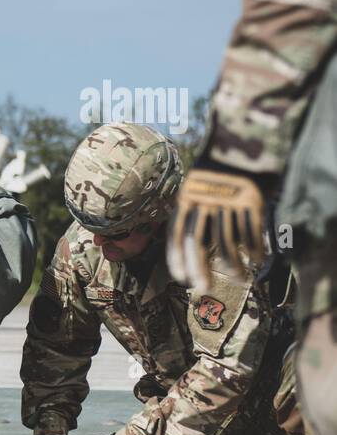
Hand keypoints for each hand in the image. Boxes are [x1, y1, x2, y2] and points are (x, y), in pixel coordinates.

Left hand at [167, 166, 267, 290]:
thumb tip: (195, 251)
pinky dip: (253, 249)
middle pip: (199, 242)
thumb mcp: (194, 189)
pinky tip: (255, 260)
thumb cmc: (214, 174)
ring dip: (233, 265)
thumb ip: (192, 216)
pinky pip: (250, 232)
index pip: (177, 234)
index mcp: (185, 197)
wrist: (242, 146)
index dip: (177, 258)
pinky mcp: (252, 201)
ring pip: (227, 241)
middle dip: (200, 268)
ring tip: (239, 279)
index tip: (180, 278)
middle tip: (202, 287)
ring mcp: (229, 201)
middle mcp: (205, 201)